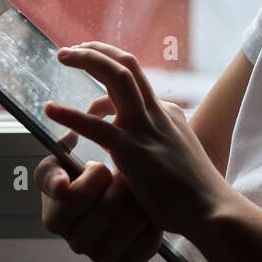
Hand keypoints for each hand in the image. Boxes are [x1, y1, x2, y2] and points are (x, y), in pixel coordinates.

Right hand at [35, 103, 163, 261]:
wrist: (112, 199)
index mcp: (54, 217)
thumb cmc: (84, 179)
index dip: (84, 184)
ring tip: (136, 189)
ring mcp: (100, 254)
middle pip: (105, 210)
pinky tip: (147, 212)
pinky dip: (150, 226)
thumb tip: (70, 139)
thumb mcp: (63, 166)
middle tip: (124, 172)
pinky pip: (143, 246)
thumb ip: (58, 158)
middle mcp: (74, 241)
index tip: (99, 167)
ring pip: (128, 225)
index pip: (67, 203)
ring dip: (137, 202)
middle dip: (119, 184)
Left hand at [43, 41, 232, 238]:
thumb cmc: (193, 193)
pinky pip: (96, 127)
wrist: (211, 211)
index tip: (92, 98)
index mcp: (167, 113)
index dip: (108, 83)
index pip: (134, 83)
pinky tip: (50, 110)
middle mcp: (157, 112)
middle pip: (127, 65)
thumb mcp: (176, 156)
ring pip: (117, 77)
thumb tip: (139, 150)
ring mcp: (145, 128)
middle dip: (97, 51)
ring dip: (88, 60)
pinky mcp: (133, 150)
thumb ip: (158, 145)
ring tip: (62, 56)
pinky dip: (71, 115)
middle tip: (69, 50)